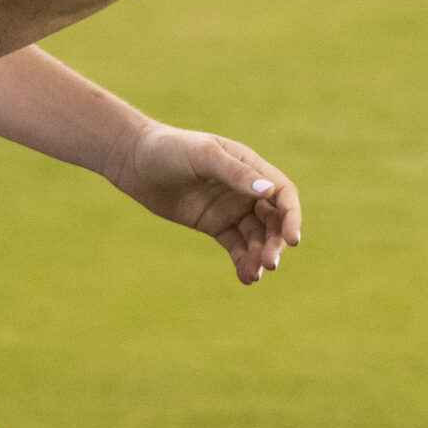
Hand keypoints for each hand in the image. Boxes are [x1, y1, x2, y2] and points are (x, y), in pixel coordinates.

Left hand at [110, 122, 303, 284]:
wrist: (135, 161)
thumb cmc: (170, 149)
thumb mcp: (203, 156)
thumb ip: (235, 173)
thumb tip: (269, 192)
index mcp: (251, 166)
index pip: (282, 194)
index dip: (291, 217)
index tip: (292, 240)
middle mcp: (246, 189)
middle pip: (273, 220)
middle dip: (274, 242)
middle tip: (269, 264)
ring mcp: (231, 208)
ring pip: (256, 237)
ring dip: (260, 255)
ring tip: (254, 275)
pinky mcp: (214, 225)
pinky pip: (236, 246)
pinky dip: (243, 262)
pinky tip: (246, 278)